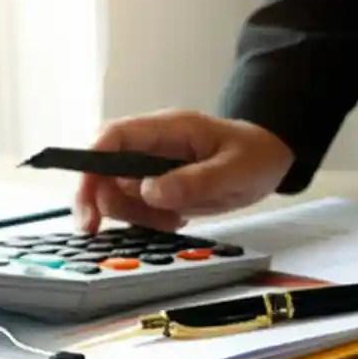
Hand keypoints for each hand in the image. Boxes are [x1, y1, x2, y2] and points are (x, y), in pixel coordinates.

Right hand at [73, 110, 294, 232]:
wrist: (270, 159)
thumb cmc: (255, 155)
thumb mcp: (234, 170)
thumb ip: (195, 181)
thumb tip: (150, 192)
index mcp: (166, 129)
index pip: (113, 137)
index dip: (90, 164)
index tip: (87, 200)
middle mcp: (151, 146)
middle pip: (103, 170)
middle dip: (103, 201)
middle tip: (105, 228)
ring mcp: (152, 167)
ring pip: (117, 193)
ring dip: (135, 215)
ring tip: (174, 220)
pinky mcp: (158, 187)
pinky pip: (136, 207)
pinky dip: (148, 221)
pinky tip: (177, 220)